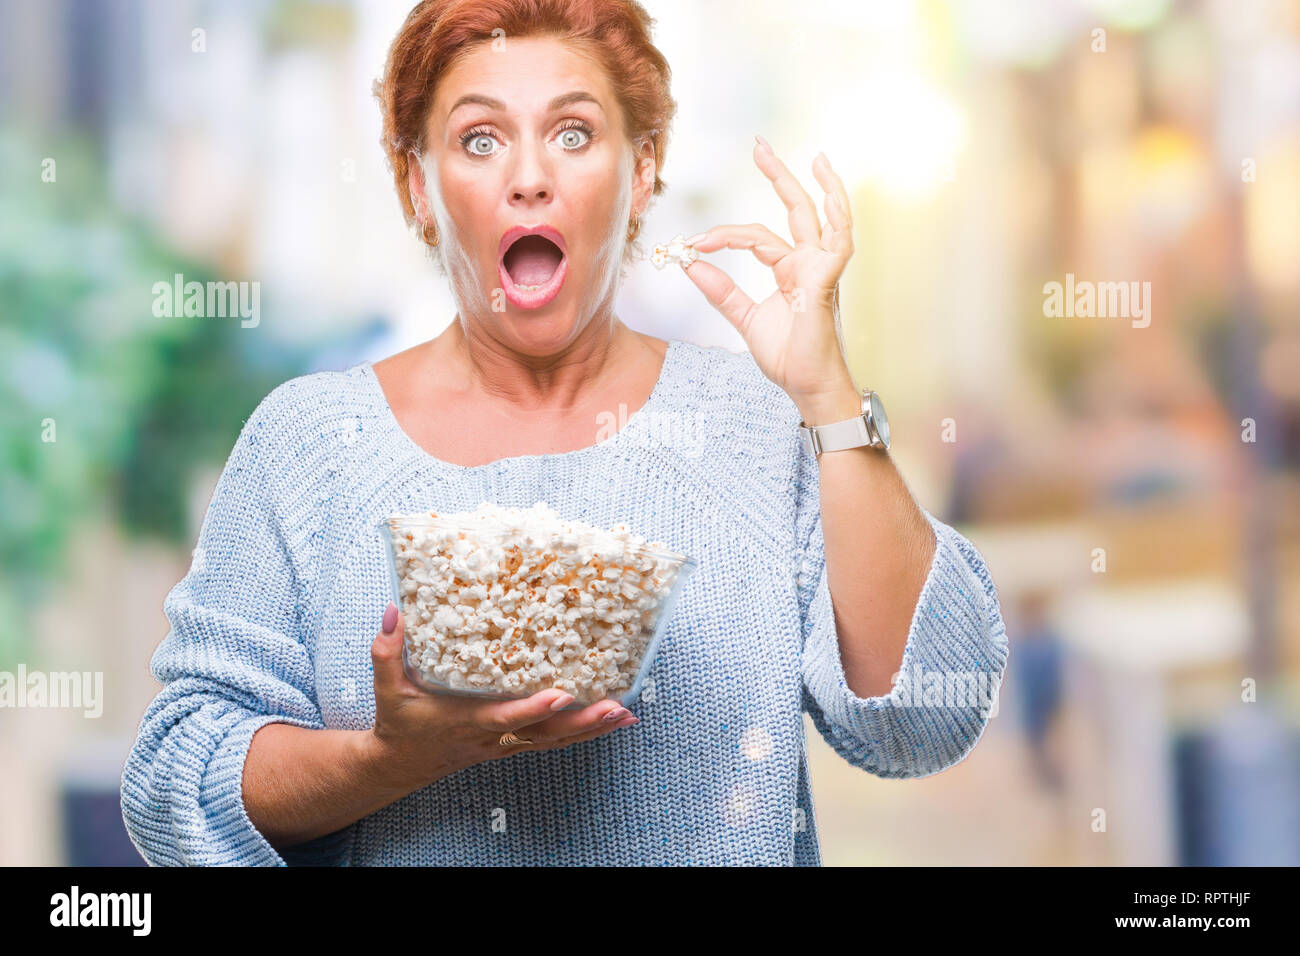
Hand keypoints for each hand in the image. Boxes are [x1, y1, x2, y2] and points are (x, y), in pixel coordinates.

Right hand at [365, 603, 638, 791]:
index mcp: (467, 720)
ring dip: (592, 729)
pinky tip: (612, 722)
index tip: (563, 692)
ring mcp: (505, 744)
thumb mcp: (387, 687)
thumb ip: (388, 650)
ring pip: (555, 740)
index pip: (506, 716)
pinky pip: (553, 741)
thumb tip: (396, 609)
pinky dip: (585, 733)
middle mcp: (492, 735)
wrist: (400, 764)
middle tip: (616, 707)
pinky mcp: (512, 745)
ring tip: (626, 713)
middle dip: (582, 722)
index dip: (535, 707)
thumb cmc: (399, 721)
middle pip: (545, 733)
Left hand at [679, 136, 860, 420]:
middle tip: (760, 146)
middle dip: (780, 176)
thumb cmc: (788, 358)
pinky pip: (837, 244)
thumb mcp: (745, 319)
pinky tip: (830, 197)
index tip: (695, 242)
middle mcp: (808, 264)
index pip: (756, 237)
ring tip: (815, 158)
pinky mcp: (827, 283)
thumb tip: (691, 266)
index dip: (724, 236)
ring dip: (822, 187)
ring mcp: (822, 272)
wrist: (808, 388)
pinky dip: (836, 219)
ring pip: (825, 219)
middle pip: (798, 210)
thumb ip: (722, 292)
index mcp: (790, 271)